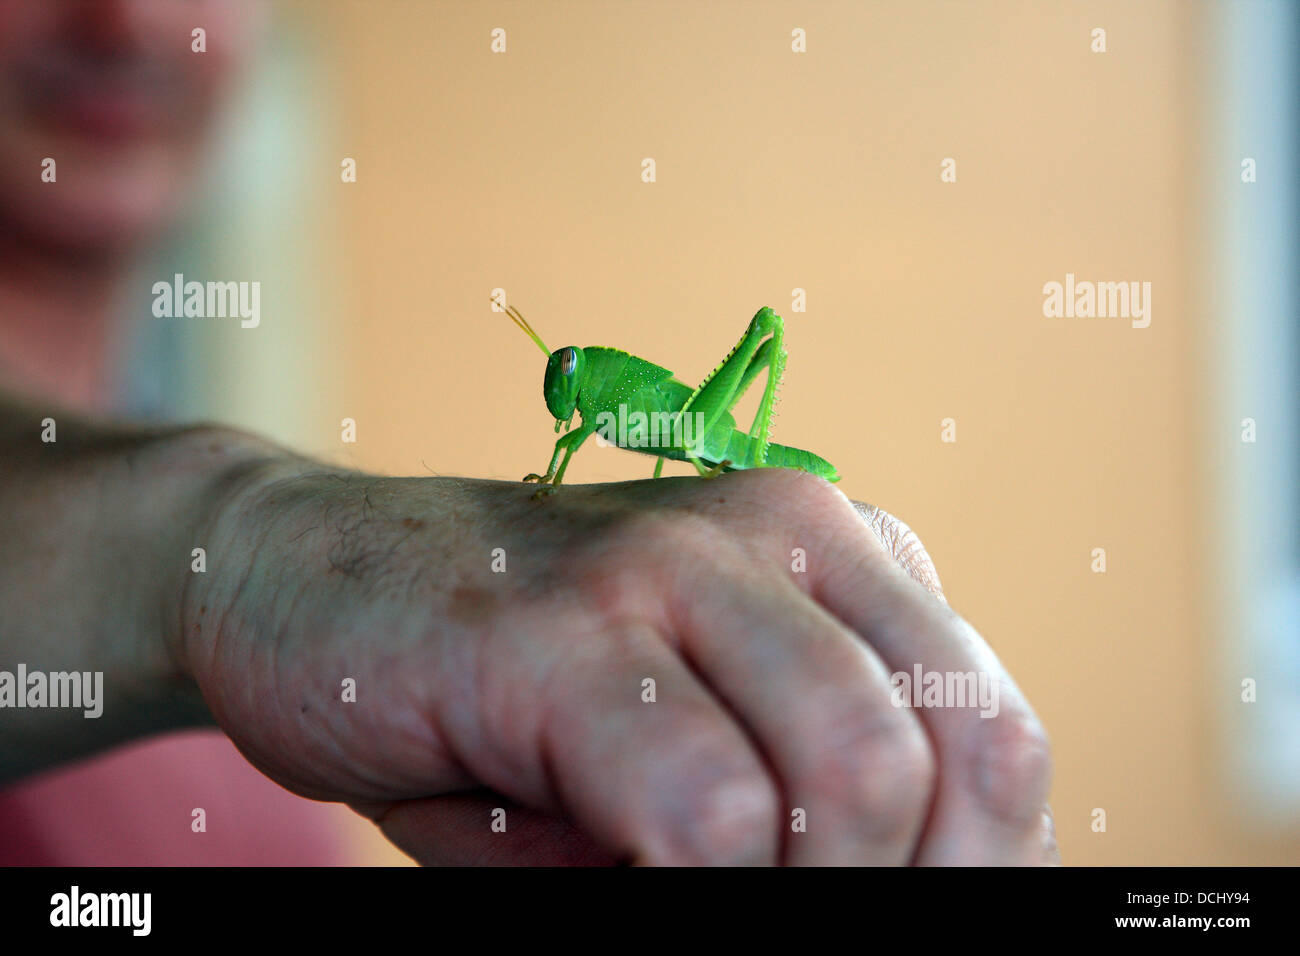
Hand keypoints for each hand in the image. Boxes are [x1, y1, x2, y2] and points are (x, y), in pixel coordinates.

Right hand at [177, 458, 1055, 864]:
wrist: (306, 585)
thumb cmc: (508, 692)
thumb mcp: (691, 737)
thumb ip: (801, 797)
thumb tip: (899, 890)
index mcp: (834, 555)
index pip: (987, 732)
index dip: (974, 866)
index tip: (889, 916)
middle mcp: (777, 531)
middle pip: (945, 751)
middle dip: (892, 887)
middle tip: (803, 922)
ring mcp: (667, 564)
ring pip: (849, 767)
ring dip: (806, 889)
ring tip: (709, 900)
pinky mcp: (554, 630)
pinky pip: (697, 804)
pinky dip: (697, 894)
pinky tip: (625, 883)